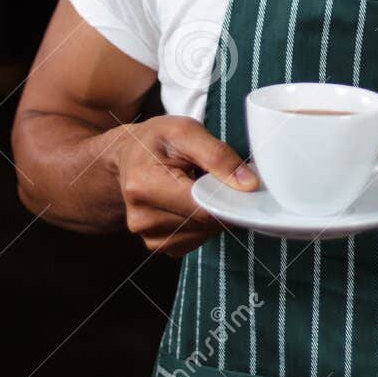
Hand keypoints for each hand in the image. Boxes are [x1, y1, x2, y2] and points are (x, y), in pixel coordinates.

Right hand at [112, 115, 255, 256]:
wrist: (128, 156)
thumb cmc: (156, 140)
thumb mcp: (185, 131)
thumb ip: (218, 155)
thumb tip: (248, 185)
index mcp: (145, 186)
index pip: (203, 208)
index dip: (229, 198)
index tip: (241, 185)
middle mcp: (142, 218)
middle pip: (205, 223)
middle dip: (220, 203)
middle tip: (215, 179)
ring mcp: (148, 236)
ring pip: (204, 234)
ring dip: (211, 213)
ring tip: (197, 187)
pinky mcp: (158, 245)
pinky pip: (195, 240)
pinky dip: (201, 223)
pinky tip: (190, 203)